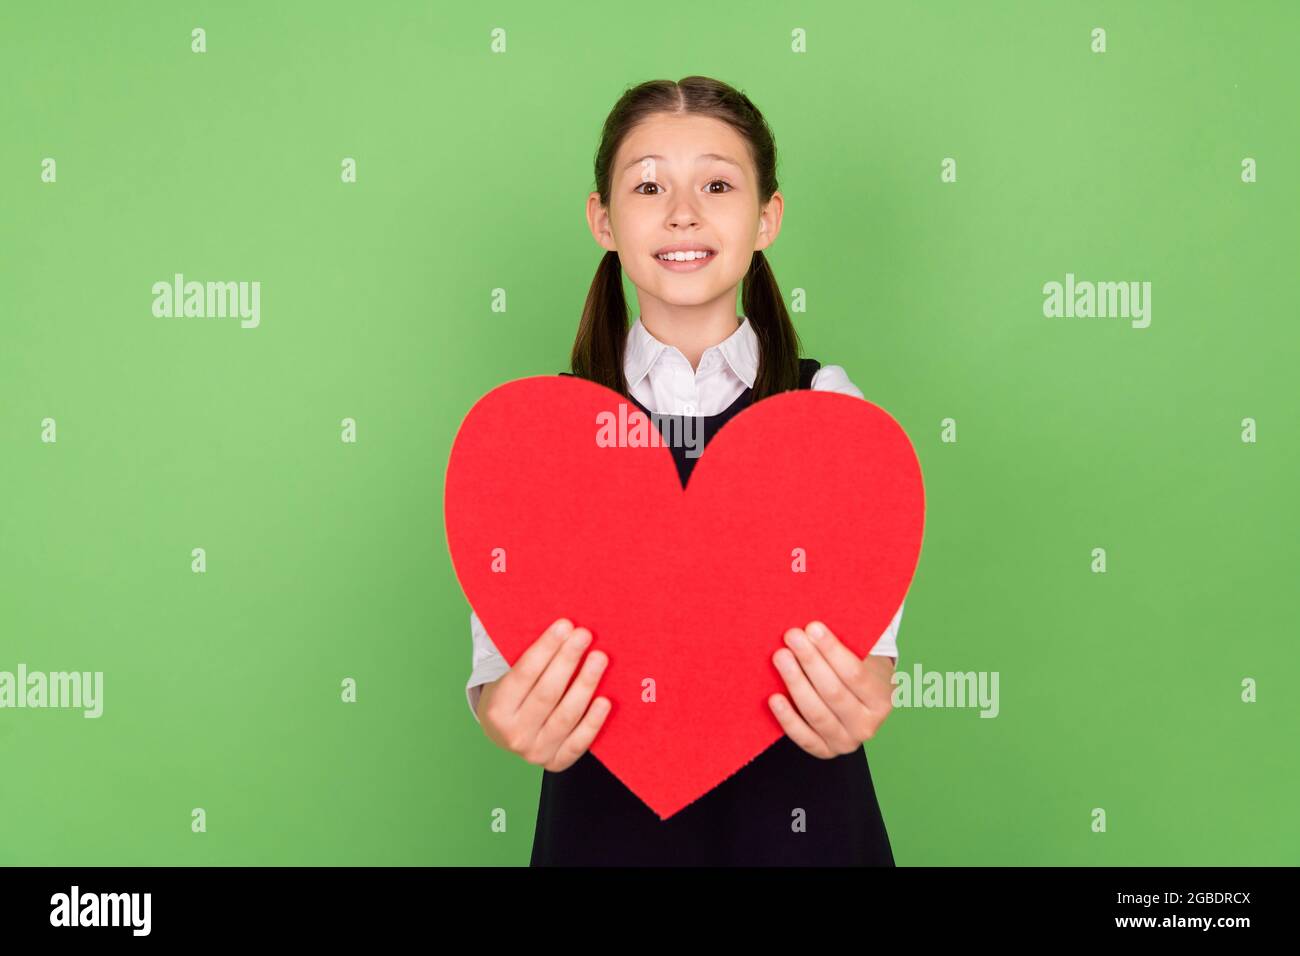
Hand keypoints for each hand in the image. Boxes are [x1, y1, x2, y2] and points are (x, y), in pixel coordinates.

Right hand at [478, 618, 610, 771]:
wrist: (508, 735)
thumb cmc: (514, 696)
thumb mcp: (507, 677)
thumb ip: (528, 657)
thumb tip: (560, 625)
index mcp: (496, 709)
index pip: (524, 674)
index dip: (545, 648)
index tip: (564, 625)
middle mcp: (513, 734)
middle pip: (547, 693)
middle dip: (568, 660)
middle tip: (584, 635)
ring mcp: (535, 752)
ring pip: (566, 715)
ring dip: (585, 684)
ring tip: (599, 658)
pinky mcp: (556, 762)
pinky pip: (579, 742)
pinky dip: (593, 722)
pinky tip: (605, 700)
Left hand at [768, 620, 895, 757]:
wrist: (858, 701)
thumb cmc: (857, 669)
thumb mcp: (864, 656)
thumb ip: (848, 643)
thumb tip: (815, 625)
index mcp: (883, 699)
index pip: (855, 673)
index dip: (832, 650)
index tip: (813, 627)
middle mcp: (868, 725)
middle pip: (834, 693)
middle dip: (810, 661)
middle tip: (792, 636)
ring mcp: (847, 742)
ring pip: (817, 714)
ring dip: (796, 683)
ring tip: (781, 657)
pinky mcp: (826, 750)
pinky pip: (804, 738)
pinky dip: (788, 719)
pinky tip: (775, 698)